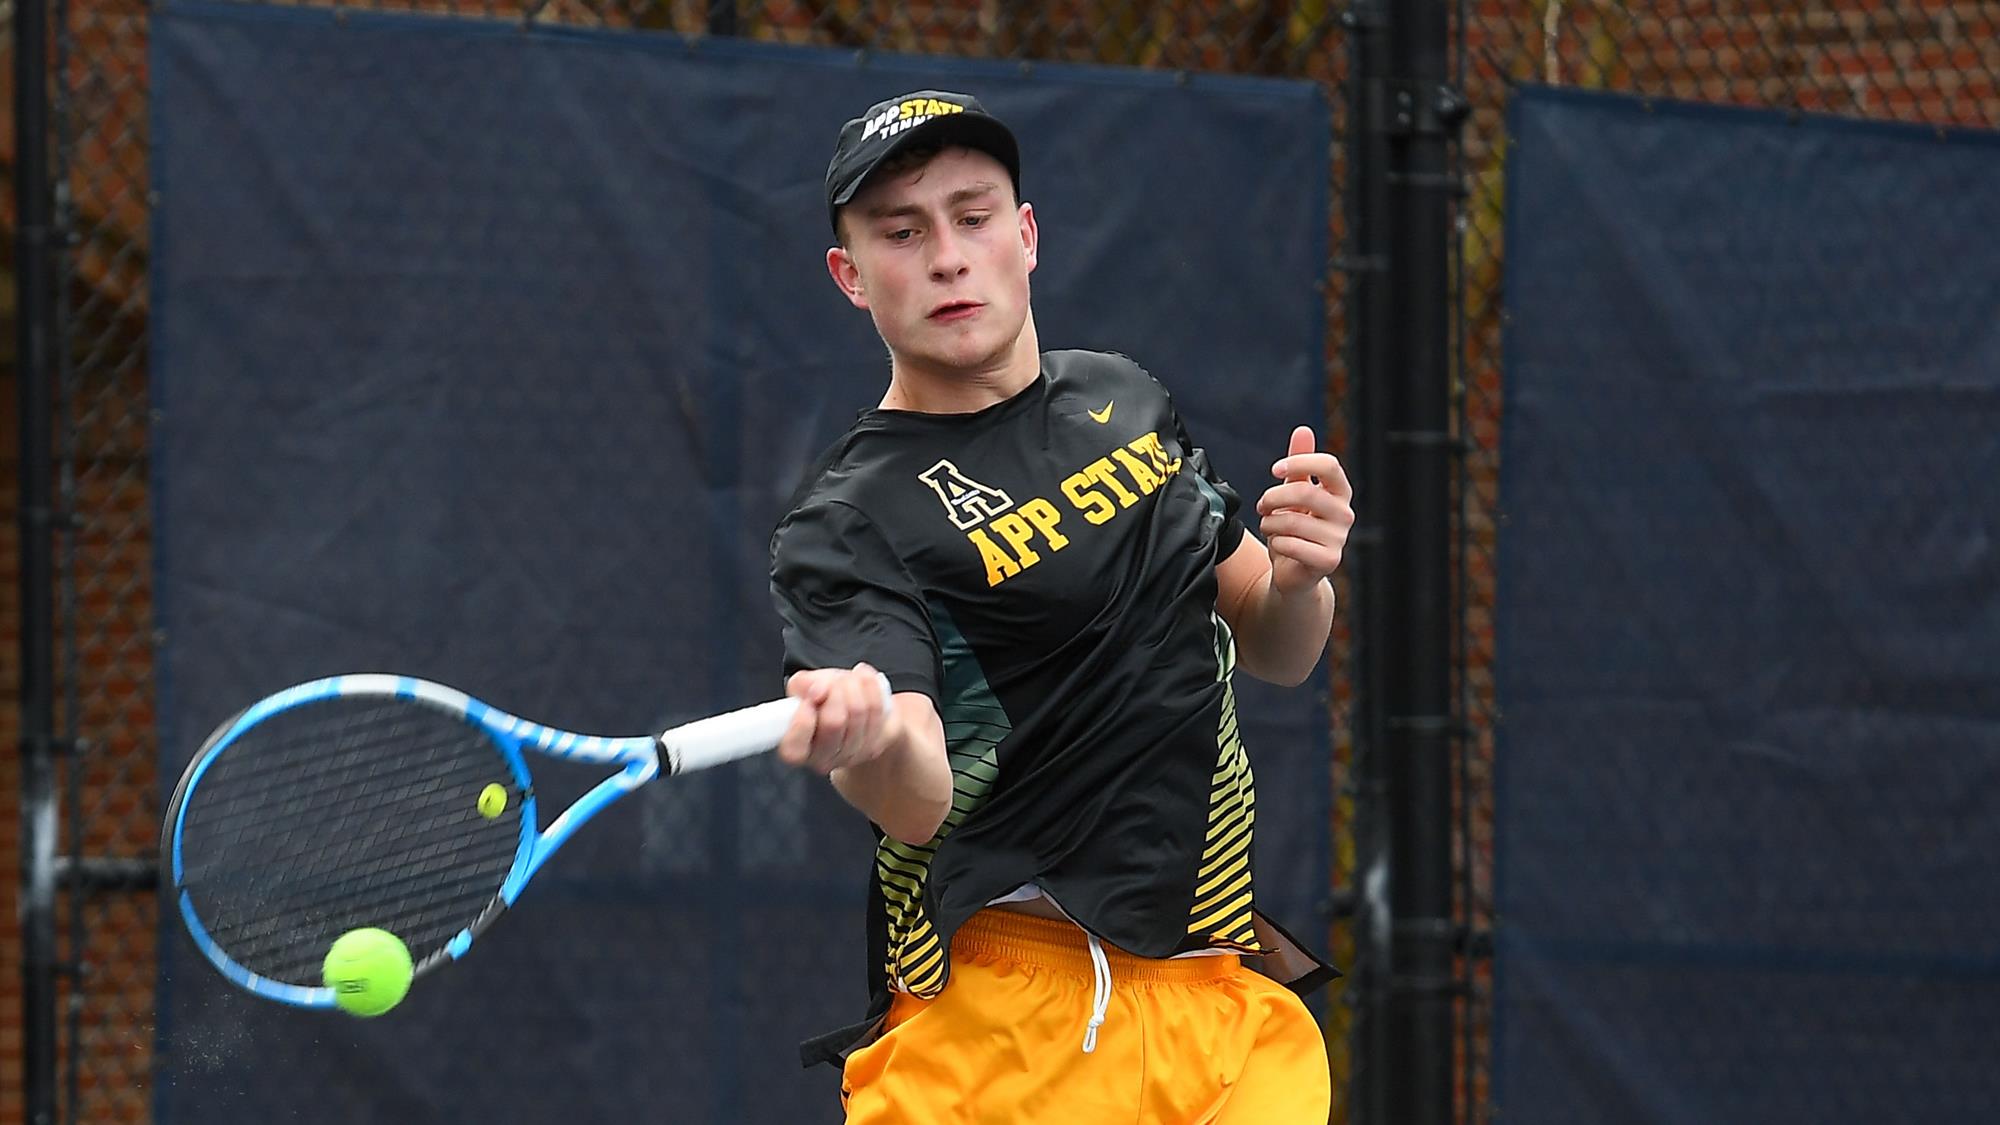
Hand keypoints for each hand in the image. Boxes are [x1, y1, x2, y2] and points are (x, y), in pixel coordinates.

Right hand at [778, 663, 898, 775]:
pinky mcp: (874, 745)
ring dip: (853, 685)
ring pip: (857, 712)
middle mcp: (823, 758)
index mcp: (798, 748)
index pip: (794, 748)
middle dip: (834, 691)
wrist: (852, 701)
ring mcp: (851, 755)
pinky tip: (863, 680)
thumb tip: (814, 688)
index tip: (809, 699)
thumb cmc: (823, 698)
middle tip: (832, 683)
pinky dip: (870, 686)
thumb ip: (801, 685)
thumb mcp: (804, 686)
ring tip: (847, 680)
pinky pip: (876, 709)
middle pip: (833, 722)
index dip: (802, 722)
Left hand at [1255, 426, 1355, 596]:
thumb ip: (1299, 462)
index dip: (1299, 462)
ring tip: (1269, 527)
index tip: (1275, 468)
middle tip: (1262, 506)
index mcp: (1339, 492)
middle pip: (1306, 492)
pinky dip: (1276, 543)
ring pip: (1293, 521)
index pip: (1329, 465)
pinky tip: (1278, 545)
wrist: (1294, 572)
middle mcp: (1344, 513)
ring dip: (1270, 523)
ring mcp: (1339, 538)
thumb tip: (1303, 430)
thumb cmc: (1295, 528)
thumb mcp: (1294, 491)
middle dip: (1274, 497)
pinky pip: (1292, 544)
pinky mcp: (1329, 561)